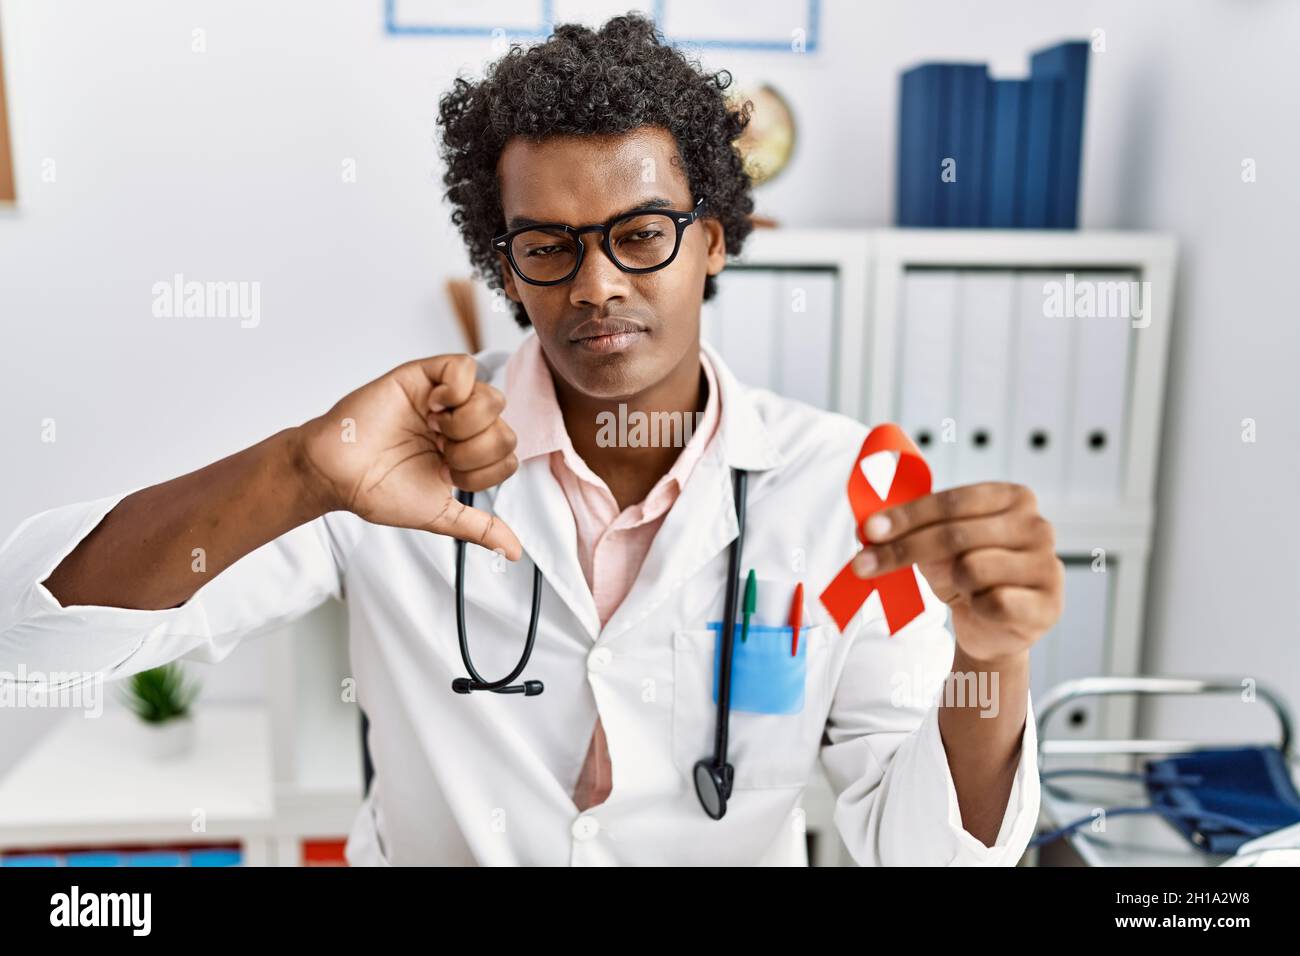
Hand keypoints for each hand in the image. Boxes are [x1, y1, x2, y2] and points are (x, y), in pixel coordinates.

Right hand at [295, 354, 521, 559]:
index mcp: (466, 452)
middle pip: (505, 430)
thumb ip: (480, 528)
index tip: (448, 474)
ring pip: (493, 399)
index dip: (484, 472)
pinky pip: (465, 366)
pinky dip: (456, 389)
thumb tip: (515, 553)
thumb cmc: (378, 490)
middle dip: (474, 453)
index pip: (507, 455)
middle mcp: (459, 423)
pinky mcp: (423, 375)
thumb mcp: (440, 513)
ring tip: (434, 430)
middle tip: (440, 454)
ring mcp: (444, 397)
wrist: (338, 474)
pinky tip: (432, 407)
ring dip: (467, 424)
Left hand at [851, 482, 1062, 662]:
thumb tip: (868, 528)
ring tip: (962, 588)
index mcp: (1013, 498)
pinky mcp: (1048, 605)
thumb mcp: (936, 544)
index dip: (907, 516)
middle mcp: (1037, 526)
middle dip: (903, 550)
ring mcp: (1047, 565)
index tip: (870, 530)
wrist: (994, 627)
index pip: (951, 501)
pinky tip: (982, 607)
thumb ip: (911, 528)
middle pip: (954, 534)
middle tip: (863, 565)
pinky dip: (976, 607)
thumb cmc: (966, 575)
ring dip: (953, 582)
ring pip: (971, 569)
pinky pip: (992, 602)